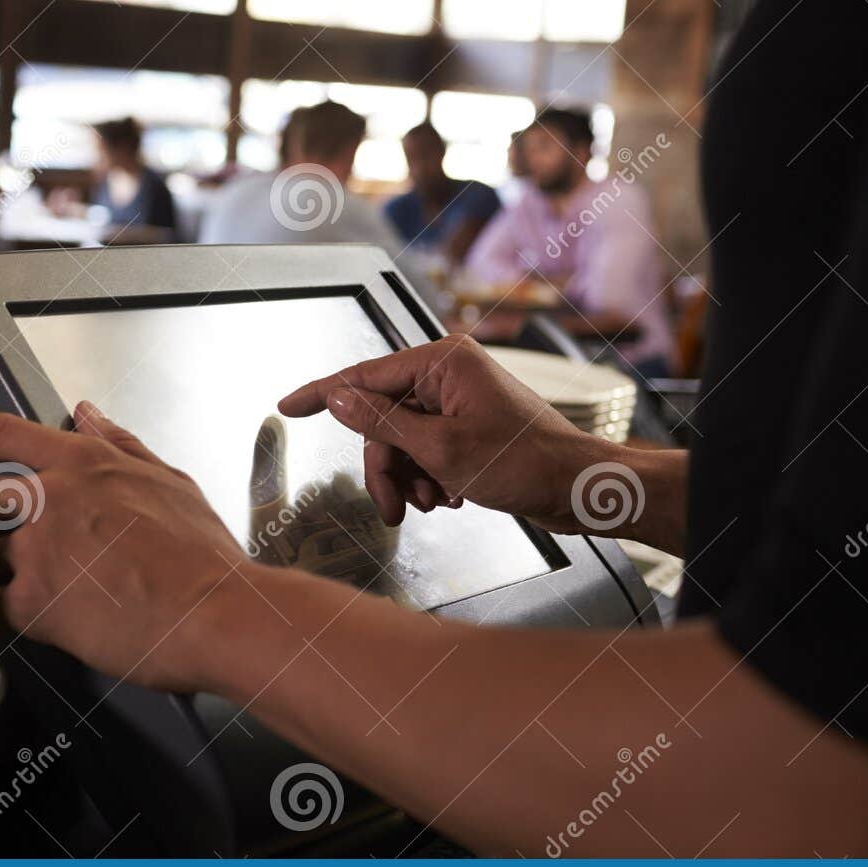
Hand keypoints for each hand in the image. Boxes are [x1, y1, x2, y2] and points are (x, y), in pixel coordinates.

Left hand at [0, 403, 255, 690]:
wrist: (213, 614)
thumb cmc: (202, 556)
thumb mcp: (169, 481)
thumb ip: (120, 445)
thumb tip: (87, 416)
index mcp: (83, 464)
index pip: (5, 434)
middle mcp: (50, 499)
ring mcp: (36, 550)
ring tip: (35, 588)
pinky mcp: (31, 602)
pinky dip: (6, 613)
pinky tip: (35, 617)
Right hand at [278, 335, 610, 534]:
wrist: (579, 489)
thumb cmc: (526, 463)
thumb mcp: (440, 448)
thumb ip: (382, 422)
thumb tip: (339, 399)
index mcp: (443, 361)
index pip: (364, 375)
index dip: (322, 395)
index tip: (288, 405)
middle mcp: (450, 373)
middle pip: (382, 418)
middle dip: (386, 465)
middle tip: (393, 504)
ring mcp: (460, 399)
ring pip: (402, 439)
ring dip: (409, 476)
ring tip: (431, 502)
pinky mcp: (468, 425)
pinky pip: (425, 448)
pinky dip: (428, 476)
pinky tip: (448, 496)